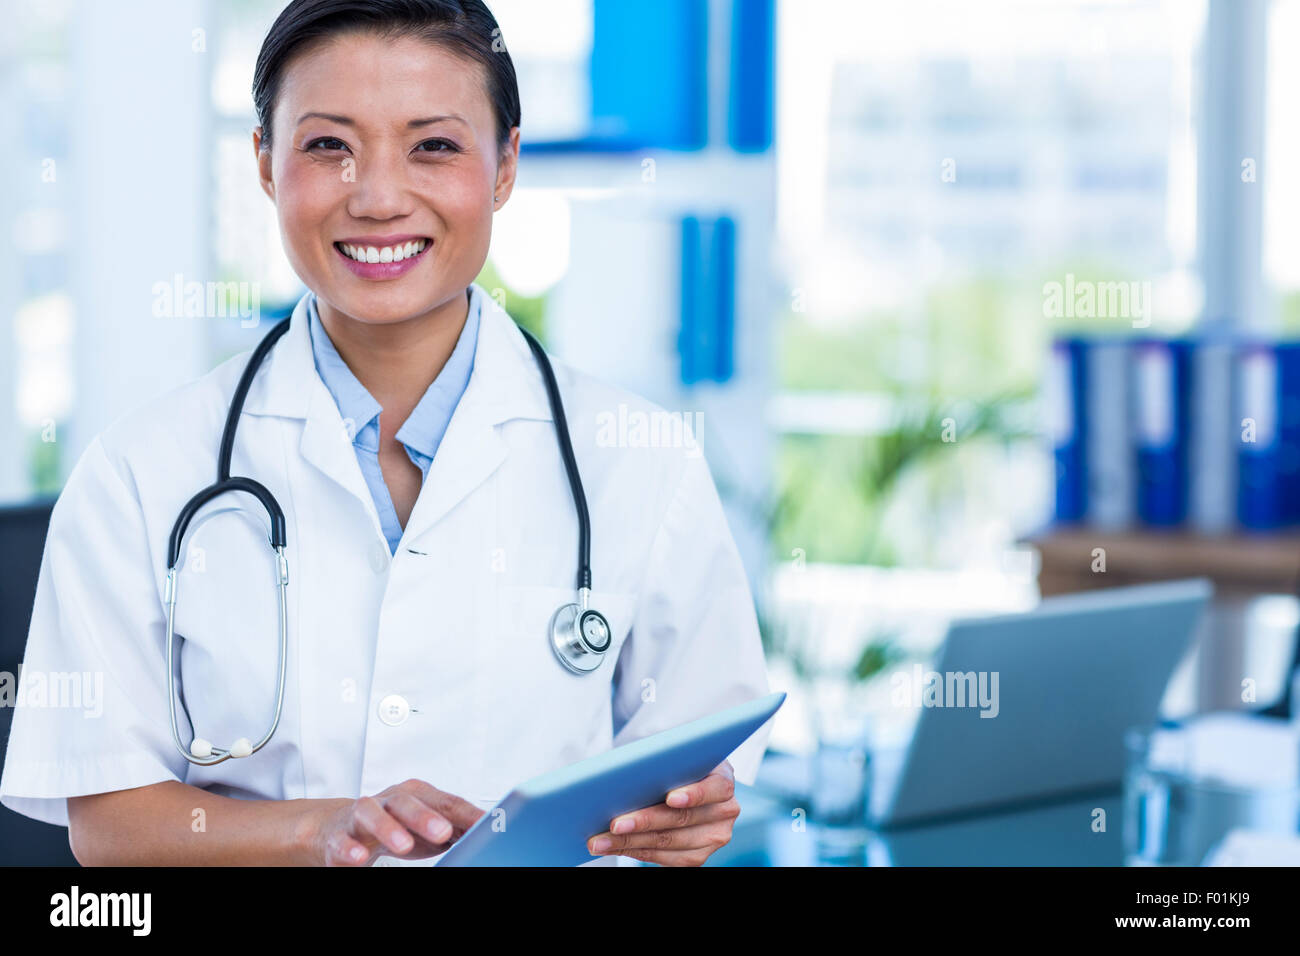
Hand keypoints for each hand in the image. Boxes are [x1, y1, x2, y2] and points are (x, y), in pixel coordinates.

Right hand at [309, 778, 484, 865]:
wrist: (339, 829)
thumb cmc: (395, 826)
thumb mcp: (428, 825)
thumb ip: (457, 827)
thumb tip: (490, 832)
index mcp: (418, 795)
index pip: (446, 802)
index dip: (466, 814)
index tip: (486, 824)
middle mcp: (390, 800)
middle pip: (408, 802)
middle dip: (426, 816)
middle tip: (443, 832)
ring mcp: (362, 815)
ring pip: (372, 814)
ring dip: (388, 829)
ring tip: (403, 845)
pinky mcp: (339, 835)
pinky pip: (342, 840)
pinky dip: (349, 848)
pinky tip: (359, 857)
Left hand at [586, 761, 739, 865]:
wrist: (684, 783)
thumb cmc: (675, 764)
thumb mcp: (674, 755)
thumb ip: (662, 762)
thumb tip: (624, 773)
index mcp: (723, 778)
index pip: (716, 787)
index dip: (694, 793)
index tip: (670, 798)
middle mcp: (726, 810)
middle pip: (683, 819)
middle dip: (645, 822)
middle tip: (614, 824)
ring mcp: (714, 836)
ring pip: (669, 842)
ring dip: (630, 842)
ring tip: (600, 840)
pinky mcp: (698, 856)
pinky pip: (665, 858)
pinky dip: (635, 851)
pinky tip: (613, 846)